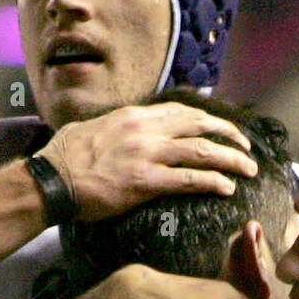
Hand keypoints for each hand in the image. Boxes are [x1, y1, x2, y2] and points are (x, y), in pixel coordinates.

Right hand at [38, 101, 256, 222]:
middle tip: (246, 148)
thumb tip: (129, 131)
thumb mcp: (94, 129)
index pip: (181, 110)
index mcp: (134, 115)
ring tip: (248, 170)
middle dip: (228, 135)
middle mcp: (145, 129)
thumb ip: (119, 128)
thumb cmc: (65, 158)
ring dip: (230, 160)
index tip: (223, 128)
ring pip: (201, 151)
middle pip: (199, 125)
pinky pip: (189, 179)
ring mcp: (147, 154)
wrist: (50, 181)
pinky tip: (227, 188)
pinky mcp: (145, 181)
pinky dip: (213, 182)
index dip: (208, 119)